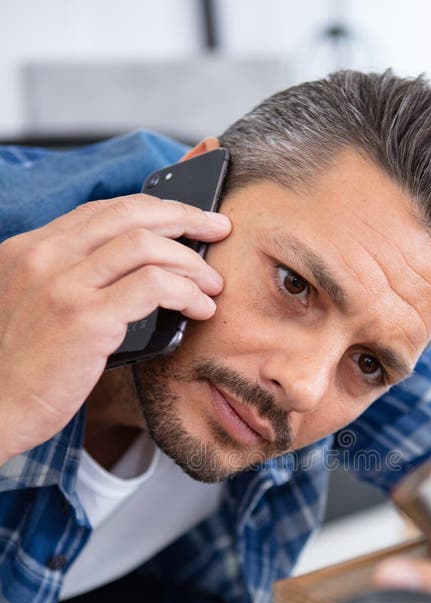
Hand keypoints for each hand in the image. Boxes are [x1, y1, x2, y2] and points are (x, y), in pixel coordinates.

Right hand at [0, 194, 230, 461]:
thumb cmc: (18, 373)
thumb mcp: (33, 309)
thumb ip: (69, 283)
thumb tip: (132, 277)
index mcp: (29, 250)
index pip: (101, 211)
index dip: (153, 209)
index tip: (187, 219)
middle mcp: (44, 257)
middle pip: (129, 214)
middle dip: (184, 216)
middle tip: (218, 227)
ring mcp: (64, 285)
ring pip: (147, 245)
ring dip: (192, 262)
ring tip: (212, 285)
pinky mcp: (86, 319)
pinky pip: (154, 286)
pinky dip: (187, 293)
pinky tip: (200, 309)